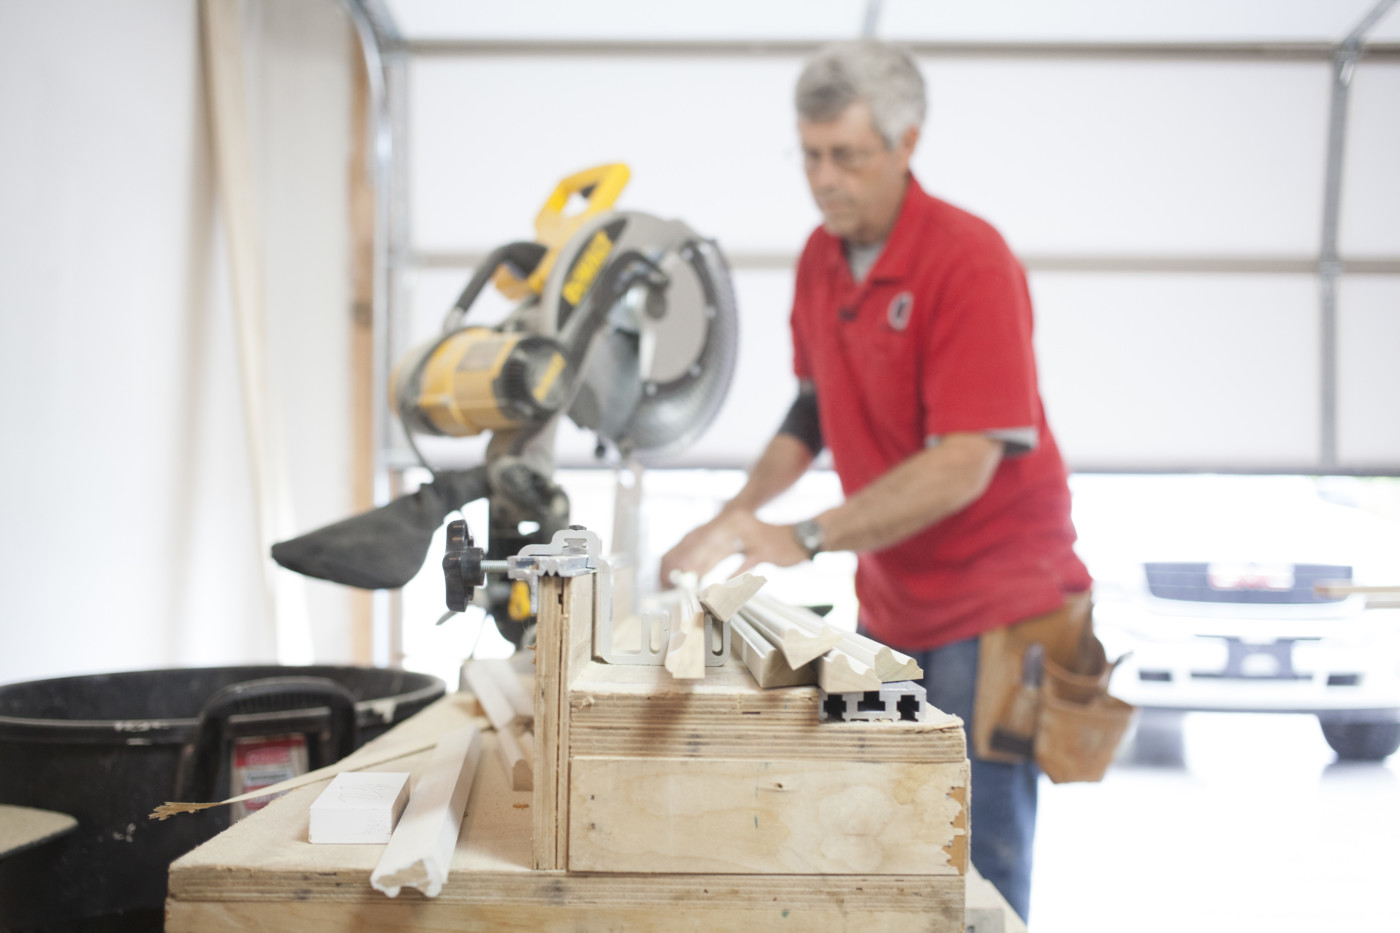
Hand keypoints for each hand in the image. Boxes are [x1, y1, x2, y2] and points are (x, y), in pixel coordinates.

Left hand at [659, 509, 809, 586]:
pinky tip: (721, 585)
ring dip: (707, 568)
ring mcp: (752, 537)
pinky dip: (732, 576)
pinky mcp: (764, 551)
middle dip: (694, 562)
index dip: (690, 551)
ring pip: (724, 553)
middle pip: (710, 544)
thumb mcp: (743, 539)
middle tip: (681, 577)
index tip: (679, 566)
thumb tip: (699, 564)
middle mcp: (740, 525)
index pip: (705, 535)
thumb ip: (722, 549)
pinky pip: (744, 564)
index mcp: (733, 520)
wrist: (800, 537)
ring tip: (695, 581)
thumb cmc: (768, 541)